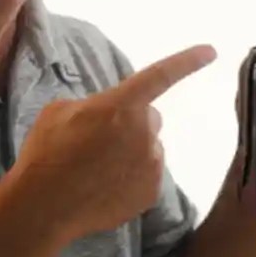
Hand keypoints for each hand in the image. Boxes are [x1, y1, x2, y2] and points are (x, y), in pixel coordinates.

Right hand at [14, 44, 216, 241]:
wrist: (44, 205)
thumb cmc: (46, 152)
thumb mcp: (59, 112)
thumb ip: (92, 106)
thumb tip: (104, 116)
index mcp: (121, 105)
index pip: (160, 75)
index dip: (187, 61)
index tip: (211, 50)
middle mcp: (144, 132)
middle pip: (148, 118)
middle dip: (131, 123)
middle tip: (100, 141)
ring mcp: (151, 164)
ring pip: (148, 149)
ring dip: (131, 152)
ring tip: (97, 169)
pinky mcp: (151, 192)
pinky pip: (147, 175)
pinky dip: (131, 178)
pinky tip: (104, 187)